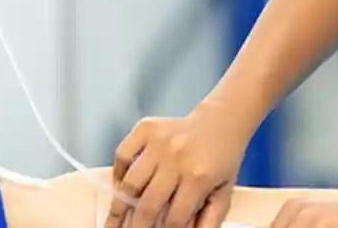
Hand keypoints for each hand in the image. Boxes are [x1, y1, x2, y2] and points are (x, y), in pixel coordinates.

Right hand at [106, 102, 250, 227]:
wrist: (223, 120)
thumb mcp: (224, 192)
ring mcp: (160, 142)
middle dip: (137, 227)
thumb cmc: (222, 159)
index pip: (175, 219)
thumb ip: (209, 220)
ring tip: (114, 221)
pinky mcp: (147, 128)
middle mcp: (177, 159)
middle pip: (148, 205)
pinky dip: (118, 172)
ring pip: (130, 183)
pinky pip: (122, 153)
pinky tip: (121, 185)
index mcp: (199, 177)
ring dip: (120, 205)